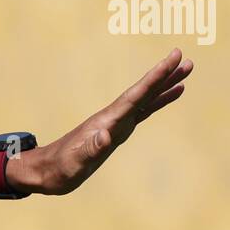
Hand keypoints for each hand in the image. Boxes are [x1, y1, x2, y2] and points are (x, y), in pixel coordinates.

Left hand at [14, 48, 194, 194]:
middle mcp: (113, 118)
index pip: (136, 95)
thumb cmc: (58, 169)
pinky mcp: (116, 131)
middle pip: (144, 92)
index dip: (155, 77)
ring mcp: (115, 123)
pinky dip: (157, 102)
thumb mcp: (74, 163)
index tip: (172, 58)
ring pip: (146, 99)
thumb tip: (106, 136)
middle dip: (164, 75)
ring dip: (165, 85)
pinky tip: (171, 95)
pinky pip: (143, 112)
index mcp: (107, 121)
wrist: (44, 171)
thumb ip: (90, 150)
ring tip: (186, 72)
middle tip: (185, 58)